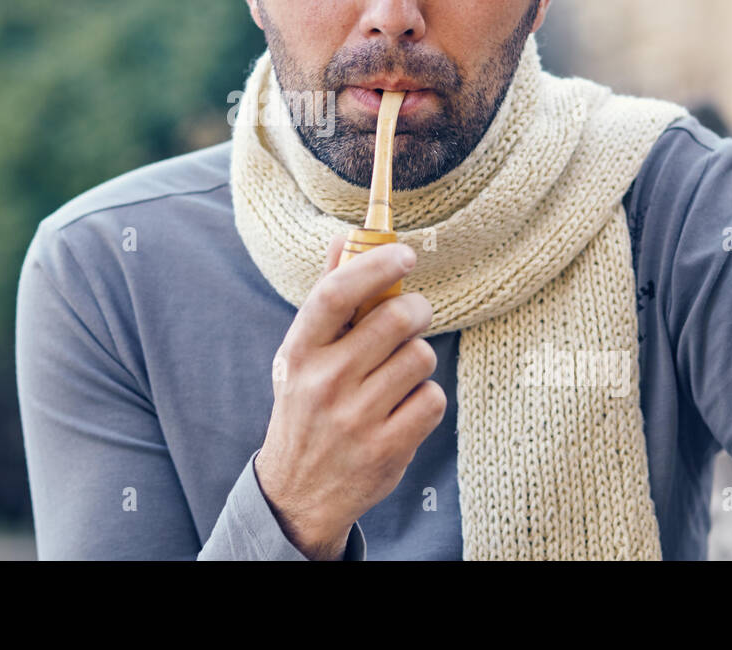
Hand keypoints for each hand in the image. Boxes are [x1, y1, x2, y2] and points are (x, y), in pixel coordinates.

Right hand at [254, 235, 444, 559]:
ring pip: (420, 357)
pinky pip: (433, 399)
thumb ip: (327, 298)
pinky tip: (404, 407)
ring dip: (418, 359)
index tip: (405, 254)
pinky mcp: (387, 448)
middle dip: (417, 310)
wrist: (298, 493)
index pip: (335, 293)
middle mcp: (324, 383)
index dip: (376, 265)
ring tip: (399, 373)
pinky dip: (426, 398)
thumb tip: (347, 238)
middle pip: (395, 319)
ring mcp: (356, 418)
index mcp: (299, 352)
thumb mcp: (302, 356)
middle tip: (414, 315)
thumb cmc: (306, 408)